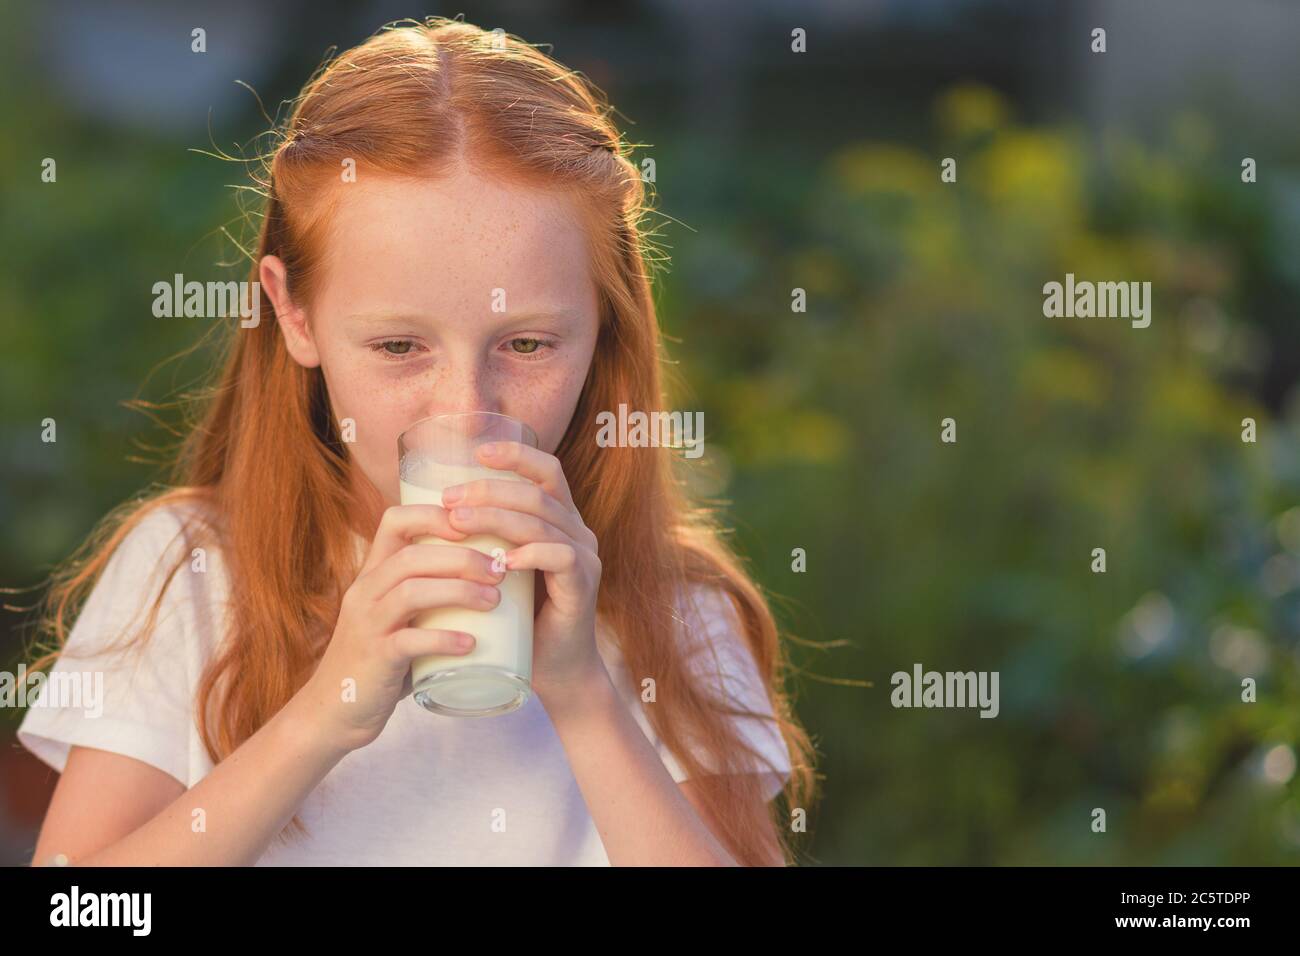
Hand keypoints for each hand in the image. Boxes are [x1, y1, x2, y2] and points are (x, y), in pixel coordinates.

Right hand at [296, 503, 507, 752]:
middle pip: (412, 556)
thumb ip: (428, 594)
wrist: (333, 712)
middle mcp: (365, 592)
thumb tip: (489, 573)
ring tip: (494, 601)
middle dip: (462, 558)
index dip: (435, 514)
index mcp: (372, 574)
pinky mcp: (374, 659)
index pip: (395, 520)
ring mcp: (367, 625)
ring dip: (459, 592)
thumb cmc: (379, 659)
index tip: (477, 526)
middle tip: (499, 570)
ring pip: (411, 592)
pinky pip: (410, 641)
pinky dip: (444, 639)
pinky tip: (471, 644)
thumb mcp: (396, 616)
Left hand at [439, 440, 605, 703]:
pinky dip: (532, 553)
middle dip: (490, 489)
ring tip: (459, 522)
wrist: (553, 671)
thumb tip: (433, 509)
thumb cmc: (518, 620)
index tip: (477, 451)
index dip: (515, 454)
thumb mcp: (498, 570)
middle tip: (449, 499)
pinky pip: (562, 557)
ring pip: (543, 521)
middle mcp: (577, 531)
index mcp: (559, 520)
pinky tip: (504, 560)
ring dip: (498, 517)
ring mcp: (584, 557)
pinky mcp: (583, 586)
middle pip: (537, 492)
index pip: (546, 470)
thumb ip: (483, 539)